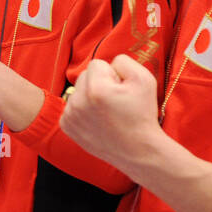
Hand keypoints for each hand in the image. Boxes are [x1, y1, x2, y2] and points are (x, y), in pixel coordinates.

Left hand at [59, 55, 161, 170]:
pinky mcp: (66, 126)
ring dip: (90, 97)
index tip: (120, 91)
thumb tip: (109, 63)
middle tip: (115, 102)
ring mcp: (70, 116)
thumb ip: (124, 61)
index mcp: (96, 89)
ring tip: (107, 113)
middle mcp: (78, 102)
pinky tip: (97, 120)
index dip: (112, 74)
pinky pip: (72, 106)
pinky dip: (83, 110)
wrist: (137, 150)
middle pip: (84, 76)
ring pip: (78, 91)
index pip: (97, 64)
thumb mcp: (144, 79)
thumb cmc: (142, 114)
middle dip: (99, 83)